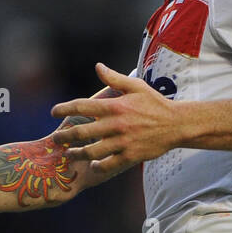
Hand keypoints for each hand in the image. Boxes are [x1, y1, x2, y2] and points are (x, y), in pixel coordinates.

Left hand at [50, 63, 183, 173]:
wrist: (178, 124)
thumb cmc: (155, 103)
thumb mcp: (136, 86)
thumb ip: (114, 78)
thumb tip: (97, 66)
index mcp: (115, 106)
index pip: (81, 106)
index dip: (63, 108)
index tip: (53, 112)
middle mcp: (116, 125)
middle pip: (81, 132)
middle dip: (63, 136)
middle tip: (55, 139)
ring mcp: (123, 142)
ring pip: (92, 151)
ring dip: (76, 154)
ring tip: (69, 153)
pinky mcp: (131, 156)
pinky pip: (109, 164)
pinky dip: (98, 166)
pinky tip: (92, 164)